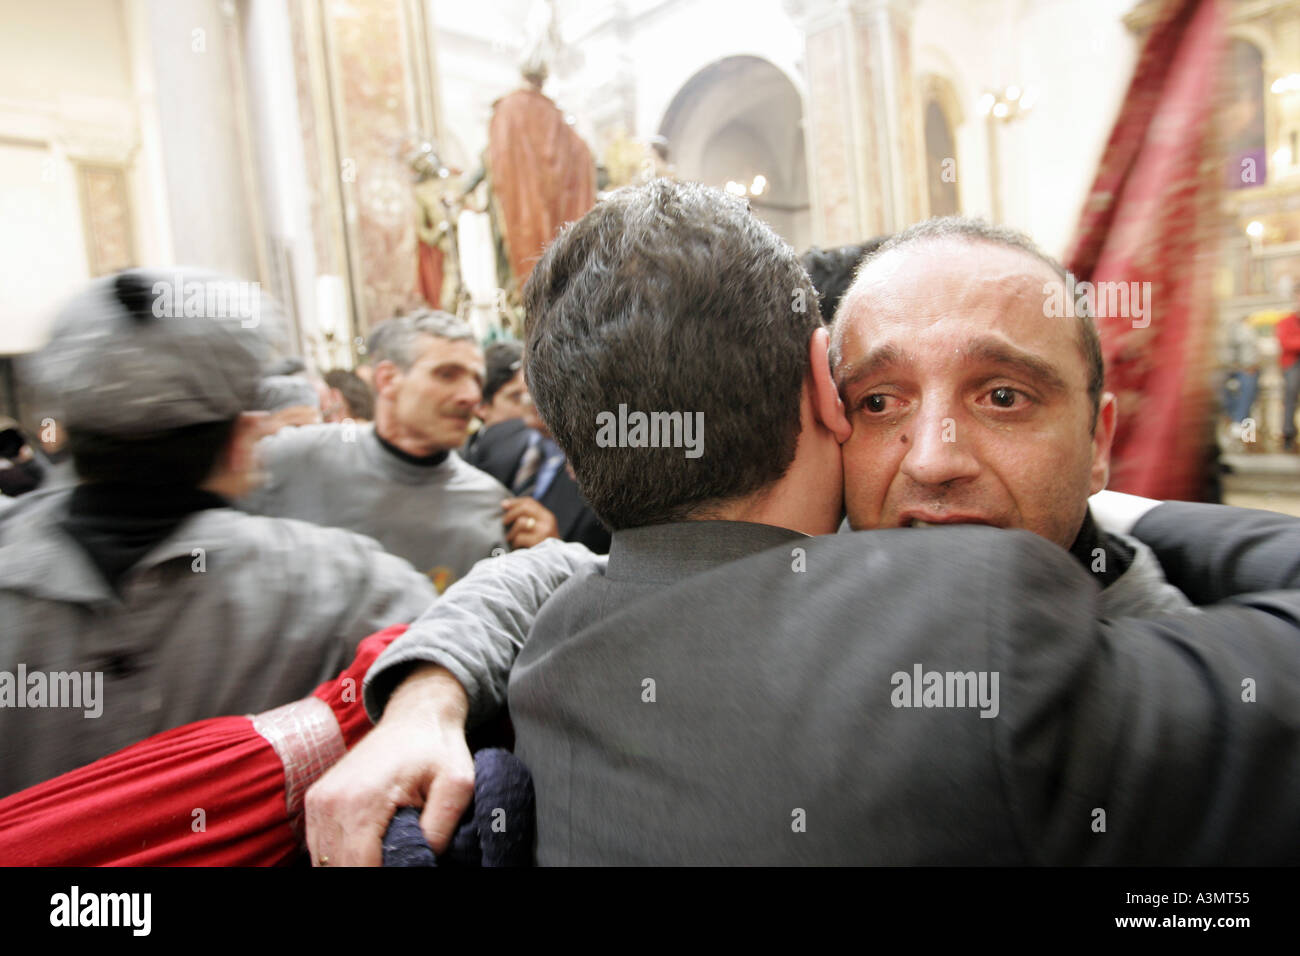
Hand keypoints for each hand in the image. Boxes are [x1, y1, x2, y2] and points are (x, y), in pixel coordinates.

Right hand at [304, 665, 473, 865]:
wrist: (415, 716)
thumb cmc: (437, 749)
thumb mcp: (458, 784)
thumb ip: (440, 829)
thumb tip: (422, 860)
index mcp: (363, 800)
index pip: (360, 867)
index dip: (381, 877)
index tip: (407, 867)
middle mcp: (331, 801)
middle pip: (339, 867)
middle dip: (368, 871)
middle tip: (400, 860)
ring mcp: (318, 801)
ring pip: (324, 861)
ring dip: (352, 864)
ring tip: (384, 855)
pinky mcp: (315, 801)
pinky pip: (318, 847)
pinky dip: (339, 856)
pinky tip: (368, 850)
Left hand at [503, 496, 559, 548]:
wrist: (554, 566)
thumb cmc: (541, 547)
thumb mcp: (539, 530)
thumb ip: (529, 519)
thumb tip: (505, 506)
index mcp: (548, 516)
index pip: (530, 502)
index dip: (515, 502)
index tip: (503, 505)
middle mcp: (548, 521)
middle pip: (525, 508)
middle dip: (510, 514)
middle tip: (503, 522)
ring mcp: (545, 531)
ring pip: (521, 522)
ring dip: (511, 532)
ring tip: (510, 540)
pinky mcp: (539, 542)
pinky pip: (519, 537)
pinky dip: (514, 542)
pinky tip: (515, 548)